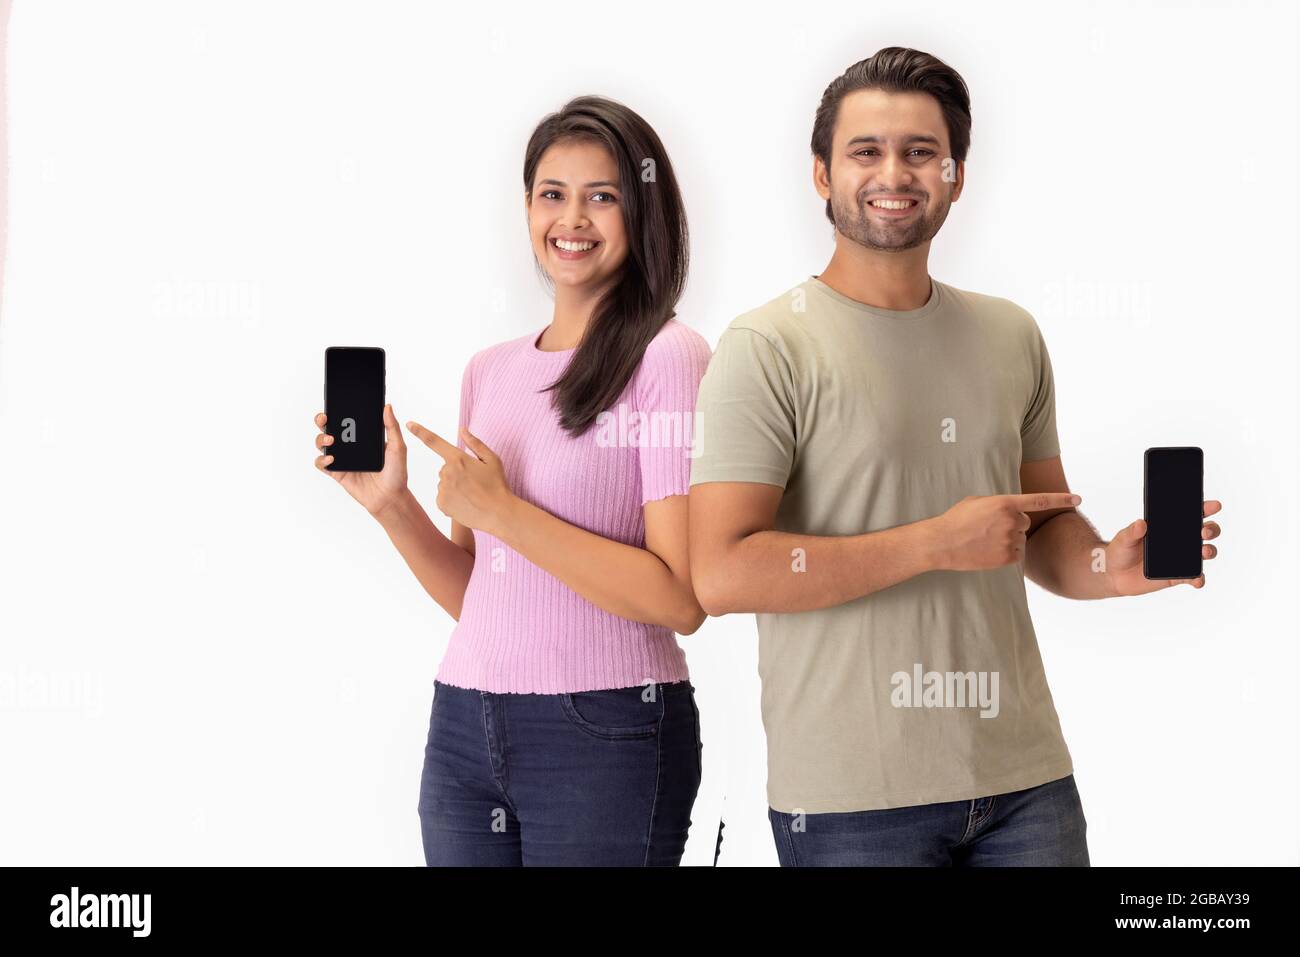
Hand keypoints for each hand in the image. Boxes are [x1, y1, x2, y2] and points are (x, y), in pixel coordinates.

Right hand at [313, 403, 408, 517]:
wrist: (390, 497)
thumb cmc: (396, 473)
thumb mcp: (398, 447)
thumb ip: (392, 427)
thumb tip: (387, 406)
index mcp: (363, 436)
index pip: (346, 419)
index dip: (338, 410)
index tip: (335, 403)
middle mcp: (350, 445)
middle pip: (329, 428)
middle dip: (322, 420)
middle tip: (324, 418)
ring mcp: (342, 459)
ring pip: (322, 444)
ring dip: (321, 438)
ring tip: (331, 439)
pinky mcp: (337, 473)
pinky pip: (322, 464)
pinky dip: (322, 459)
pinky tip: (332, 458)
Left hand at [406, 422, 514, 534]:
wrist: (498, 514)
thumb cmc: (497, 486)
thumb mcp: (492, 460)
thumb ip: (475, 443)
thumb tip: (462, 429)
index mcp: (458, 458)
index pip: (434, 441)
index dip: (420, 431)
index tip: (409, 424)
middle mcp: (446, 472)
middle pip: (445, 468)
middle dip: (456, 473)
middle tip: (474, 483)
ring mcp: (442, 489)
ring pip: (444, 484)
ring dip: (454, 487)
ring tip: (472, 495)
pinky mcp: (441, 504)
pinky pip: (443, 497)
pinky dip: (451, 500)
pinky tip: (465, 503)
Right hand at [932, 492, 1082, 571]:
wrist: (942, 543)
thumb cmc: (956, 520)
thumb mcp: (977, 502)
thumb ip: (1000, 504)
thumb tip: (1013, 510)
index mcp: (1004, 503)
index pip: (1039, 501)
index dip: (1061, 499)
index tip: (1078, 499)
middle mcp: (1011, 521)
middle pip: (1025, 522)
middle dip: (1013, 524)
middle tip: (991, 527)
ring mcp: (1010, 540)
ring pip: (1020, 539)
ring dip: (1009, 539)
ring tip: (985, 540)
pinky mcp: (1007, 558)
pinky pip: (1017, 554)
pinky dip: (1007, 553)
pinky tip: (988, 551)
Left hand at [1103, 499, 1220, 595]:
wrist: (1114, 574)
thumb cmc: (1121, 550)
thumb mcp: (1123, 538)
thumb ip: (1132, 531)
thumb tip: (1141, 523)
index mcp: (1170, 527)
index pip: (1192, 515)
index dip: (1205, 508)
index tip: (1214, 506)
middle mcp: (1181, 541)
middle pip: (1206, 532)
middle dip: (1211, 529)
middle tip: (1204, 531)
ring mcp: (1182, 559)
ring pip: (1205, 553)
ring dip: (1209, 551)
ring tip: (1203, 552)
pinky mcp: (1178, 576)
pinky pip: (1193, 578)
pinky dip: (1198, 579)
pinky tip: (1197, 579)